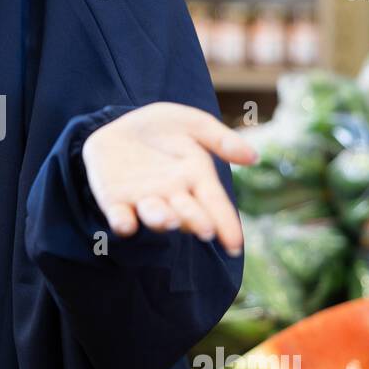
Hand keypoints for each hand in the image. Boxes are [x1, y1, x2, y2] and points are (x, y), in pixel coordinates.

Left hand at [81, 102, 257, 251]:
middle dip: (196, 221)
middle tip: (205, 230)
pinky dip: (123, 221)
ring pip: (155, 216)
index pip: (215, 203)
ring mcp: (143, 200)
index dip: (226, 224)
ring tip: (171, 220)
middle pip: (188, 213)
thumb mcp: (192, 124)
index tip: (234, 244)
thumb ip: (220, 139)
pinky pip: (119, 215)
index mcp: (196, 179)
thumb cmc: (162, 129)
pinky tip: (126, 224)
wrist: (119, 126)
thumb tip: (254, 157)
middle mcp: (172, 195)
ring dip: (162, 220)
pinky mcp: (114, 201)